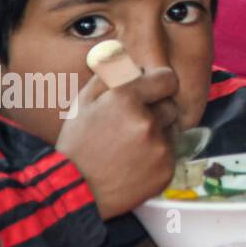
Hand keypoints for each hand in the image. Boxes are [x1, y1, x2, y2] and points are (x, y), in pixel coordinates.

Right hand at [56, 69, 180, 219]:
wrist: (75, 192)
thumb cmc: (77, 144)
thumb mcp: (83, 103)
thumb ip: (109, 74)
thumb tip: (125, 54)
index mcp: (126, 99)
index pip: (167, 79)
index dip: (159, 84)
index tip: (153, 91)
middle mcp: (147, 121)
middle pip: (170, 106)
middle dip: (156, 111)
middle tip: (130, 126)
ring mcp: (159, 147)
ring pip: (170, 130)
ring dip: (156, 134)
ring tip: (129, 147)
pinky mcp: (166, 169)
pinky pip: (170, 154)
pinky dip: (157, 156)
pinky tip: (134, 163)